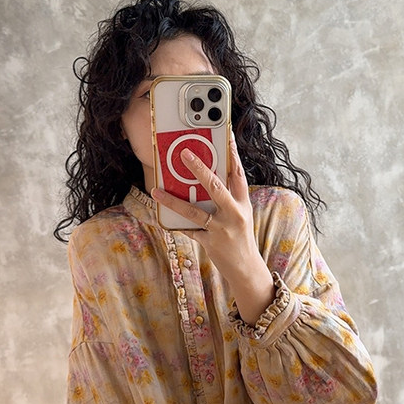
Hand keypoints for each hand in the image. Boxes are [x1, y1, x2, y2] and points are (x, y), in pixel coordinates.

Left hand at [150, 133, 274, 323]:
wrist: (247, 269)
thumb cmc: (240, 238)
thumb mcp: (240, 215)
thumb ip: (227, 198)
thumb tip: (205, 180)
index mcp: (242, 203)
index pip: (238, 173)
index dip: (232, 153)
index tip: (225, 134)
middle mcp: (234, 213)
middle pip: (215, 186)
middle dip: (199, 168)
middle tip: (183, 153)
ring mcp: (222, 229)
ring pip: (194, 210)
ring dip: (173, 200)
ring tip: (157, 190)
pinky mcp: (211, 243)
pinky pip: (189, 230)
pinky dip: (176, 224)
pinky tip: (163, 218)